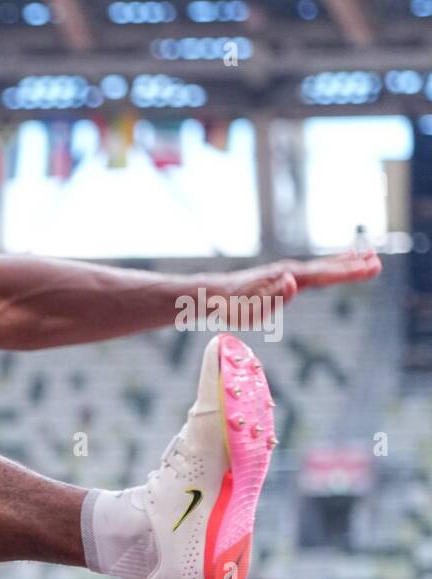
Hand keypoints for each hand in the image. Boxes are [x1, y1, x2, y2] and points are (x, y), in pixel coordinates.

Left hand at [216, 249, 381, 328]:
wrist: (212, 294)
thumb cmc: (230, 307)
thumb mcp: (250, 308)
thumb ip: (273, 296)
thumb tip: (294, 280)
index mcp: (285, 278)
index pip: (323, 275)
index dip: (347, 272)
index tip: (370, 268)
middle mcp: (288, 271)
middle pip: (326, 268)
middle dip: (352, 266)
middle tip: (378, 263)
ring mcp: (285, 272)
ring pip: (320, 266)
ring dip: (344, 262)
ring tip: (368, 257)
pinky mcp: (281, 277)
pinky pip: (312, 271)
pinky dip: (328, 266)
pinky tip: (336, 265)